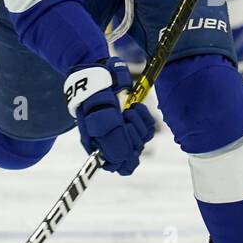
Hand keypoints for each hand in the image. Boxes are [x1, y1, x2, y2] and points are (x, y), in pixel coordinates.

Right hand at [64, 57, 154, 174]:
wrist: (98, 76)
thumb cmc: (93, 100)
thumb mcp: (97, 123)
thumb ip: (112, 143)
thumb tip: (125, 159)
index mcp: (103, 148)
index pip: (122, 166)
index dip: (126, 157)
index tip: (126, 144)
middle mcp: (116, 141)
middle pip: (135, 151)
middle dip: (132, 135)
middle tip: (123, 120)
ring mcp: (128, 129)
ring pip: (143, 138)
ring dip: (137, 123)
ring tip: (127, 111)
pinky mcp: (137, 118)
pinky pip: (149, 126)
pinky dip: (144, 116)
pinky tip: (134, 108)